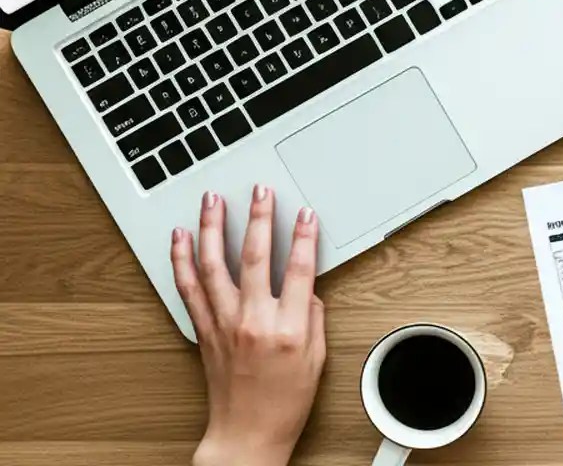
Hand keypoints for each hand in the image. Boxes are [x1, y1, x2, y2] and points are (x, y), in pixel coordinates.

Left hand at [171, 185, 326, 465]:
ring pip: (214, 265)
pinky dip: (182, 260)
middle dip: (259, 218)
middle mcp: (253, 322)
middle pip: (256, 257)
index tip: (305, 214)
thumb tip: (306, 286)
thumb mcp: (317, 359)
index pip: (299, 269)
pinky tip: (181, 238)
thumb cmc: (284, 403)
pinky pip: (189, 288)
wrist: (246, 434)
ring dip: (214, 228)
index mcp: (288, 329)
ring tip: (213, 200)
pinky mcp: (204, 330)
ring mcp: (224, 324)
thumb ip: (313, 317)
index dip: (304, 237)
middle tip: (260, 191)